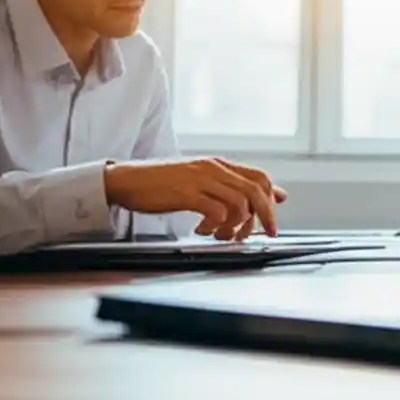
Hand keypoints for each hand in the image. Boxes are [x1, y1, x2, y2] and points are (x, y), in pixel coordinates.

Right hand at [104, 157, 283, 240]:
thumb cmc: (162, 183)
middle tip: (261, 234)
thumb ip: (228, 186)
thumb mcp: (200, 180)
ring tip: (222, 235)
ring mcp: (201, 180)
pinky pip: (216, 211)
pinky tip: (203, 230)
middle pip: (255, 191)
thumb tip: (258, 195)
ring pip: (239, 203)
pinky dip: (216, 226)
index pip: (260, 177)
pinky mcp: (187, 193)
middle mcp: (214, 169)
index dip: (271, 198)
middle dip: (265, 216)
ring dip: (235, 225)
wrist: (128, 180)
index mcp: (219, 165)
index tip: (272, 217)